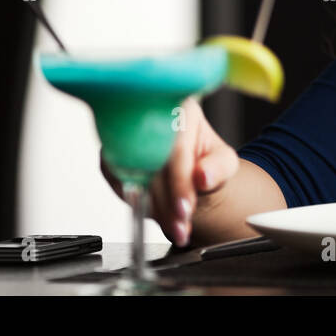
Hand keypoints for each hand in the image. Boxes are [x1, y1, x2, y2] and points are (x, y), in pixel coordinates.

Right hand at [99, 96, 239, 247]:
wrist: (188, 168)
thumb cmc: (206, 159)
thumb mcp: (224, 162)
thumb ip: (220, 167)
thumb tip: (203, 177)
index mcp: (181, 108)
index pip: (176, 148)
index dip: (179, 183)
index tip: (185, 209)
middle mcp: (149, 116)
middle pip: (153, 165)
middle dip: (167, 204)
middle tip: (181, 227)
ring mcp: (125, 134)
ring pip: (134, 177)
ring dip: (153, 209)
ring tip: (174, 227)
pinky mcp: (111, 154)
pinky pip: (119, 182)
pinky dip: (138, 204)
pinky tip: (158, 215)